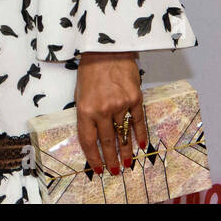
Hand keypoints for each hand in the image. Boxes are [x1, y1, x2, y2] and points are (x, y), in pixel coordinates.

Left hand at [75, 51, 144, 175]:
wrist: (106, 50)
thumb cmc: (90, 70)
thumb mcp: (80, 92)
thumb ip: (86, 113)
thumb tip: (92, 134)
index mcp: (84, 108)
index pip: (88, 140)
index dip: (93, 157)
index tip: (97, 168)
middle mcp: (102, 109)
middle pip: (107, 141)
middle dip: (110, 159)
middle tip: (115, 171)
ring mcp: (119, 105)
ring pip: (123, 134)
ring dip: (126, 151)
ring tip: (128, 164)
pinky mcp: (134, 99)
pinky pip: (137, 122)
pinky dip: (140, 135)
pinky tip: (141, 146)